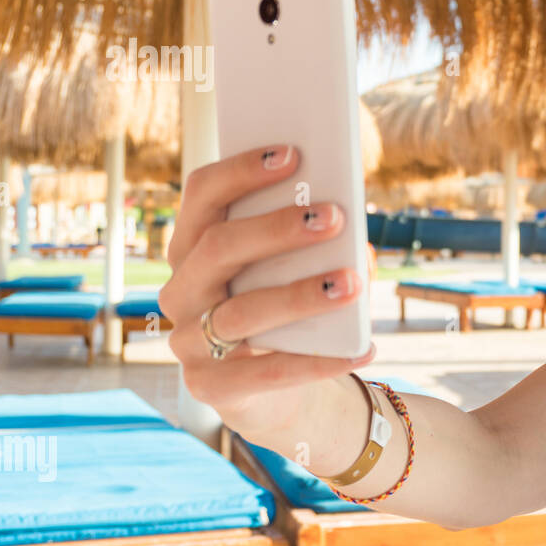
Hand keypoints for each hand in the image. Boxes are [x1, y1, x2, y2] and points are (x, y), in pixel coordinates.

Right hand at [159, 145, 374, 436]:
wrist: (275, 392)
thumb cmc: (288, 312)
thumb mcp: (295, 272)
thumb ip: (311, 246)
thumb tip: (351, 229)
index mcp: (193, 247)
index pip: (201, 195)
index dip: (241, 170)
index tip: (292, 154)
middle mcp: (181, 290)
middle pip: (219, 248)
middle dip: (277, 229)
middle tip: (334, 217)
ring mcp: (189, 342)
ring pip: (242, 312)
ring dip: (301, 294)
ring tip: (352, 282)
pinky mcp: (210, 388)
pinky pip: (269, 372)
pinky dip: (320, 360)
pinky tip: (364, 347)